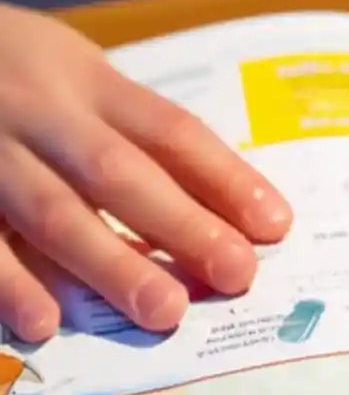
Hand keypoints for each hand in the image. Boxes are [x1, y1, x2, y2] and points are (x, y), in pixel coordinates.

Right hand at [0, 4, 291, 341]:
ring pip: (49, 210)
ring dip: (110, 263)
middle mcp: (33, 108)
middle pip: (117, 170)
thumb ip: (128, 130)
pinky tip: (43, 322)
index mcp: (82, 78)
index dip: (225, 177)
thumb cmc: (2, 72)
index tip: (276, 225)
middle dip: (181, 224)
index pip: (168, 129)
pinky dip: (6, 281)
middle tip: (236, 274)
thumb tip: (224, 207)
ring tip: (165, 310)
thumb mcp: (67, 75)